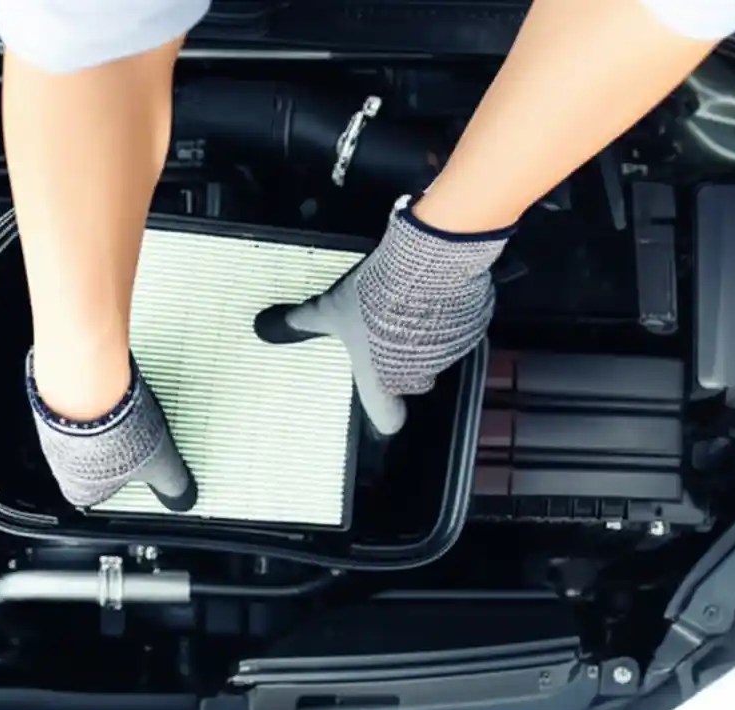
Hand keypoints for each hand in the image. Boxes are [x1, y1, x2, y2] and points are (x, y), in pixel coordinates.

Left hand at [255, 198, 508, 435]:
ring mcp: (451, 353)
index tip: (380, 405)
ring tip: (408, 302)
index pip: (387, 419)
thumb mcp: (329, 309)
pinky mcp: (473, 327)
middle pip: (411, 381)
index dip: (383, 414)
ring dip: (425, 335)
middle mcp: (419, 376)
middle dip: (401, 360)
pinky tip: (435, 291)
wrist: (428, 264)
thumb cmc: (373, 299)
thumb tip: (261, 329)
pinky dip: (449, 316)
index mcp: (384, 381)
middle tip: (385, 328)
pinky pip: (459, 328)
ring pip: (435, 353)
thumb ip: (299, 324)